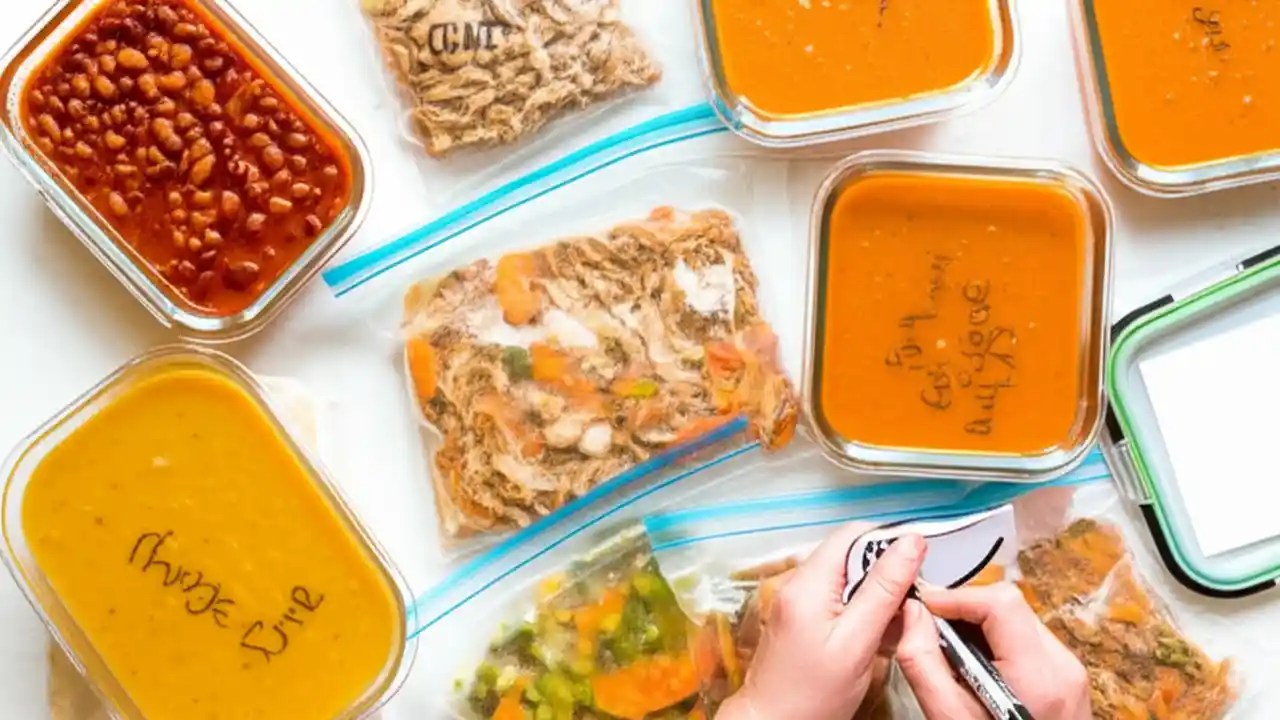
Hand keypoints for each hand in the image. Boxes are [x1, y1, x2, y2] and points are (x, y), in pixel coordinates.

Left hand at [719, 525, 927, 719]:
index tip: (918, 564)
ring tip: (891, 625)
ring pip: (848, 576)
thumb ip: (884, 590)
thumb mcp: (857, 642)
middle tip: (908, 603)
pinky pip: (838, 597)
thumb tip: (910, 544)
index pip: (854, 533)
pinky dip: (861, 610)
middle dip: (886, 572)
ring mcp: (798, 599)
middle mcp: (798, 583)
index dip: (890, 541)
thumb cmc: (810, 695)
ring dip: (876, 594)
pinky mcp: (801, 616)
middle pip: (852, 553)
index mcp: (809, 582)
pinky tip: (872, 636)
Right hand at [897, 583, 1091, 719]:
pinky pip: (1027, 640)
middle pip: (1009, 606)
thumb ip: (923, 663)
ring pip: (1017, 620)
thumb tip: (911, 613)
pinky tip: (976, 668)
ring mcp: (1070, 670)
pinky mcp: (1068, 676)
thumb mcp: (949, 719)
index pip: (1000, 602)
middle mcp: (1063, 665)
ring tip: (950, 655)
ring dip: (979, 626)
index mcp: (1038, 676)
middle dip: (964, 611)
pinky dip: (996, 643)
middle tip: (930, 632)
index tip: (923, 608)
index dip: (956, 597)